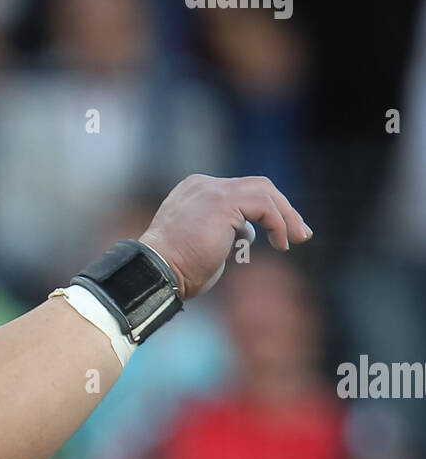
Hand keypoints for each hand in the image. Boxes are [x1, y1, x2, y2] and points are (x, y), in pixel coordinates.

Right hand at [138, 173, 311, 299]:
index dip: (267, 212)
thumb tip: (248, 234)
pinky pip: (264, 205)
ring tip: (296, 239)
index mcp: (196, 193)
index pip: (241, 193)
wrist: (158, 273)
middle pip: (257, 186)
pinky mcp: (222, 201)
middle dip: (283, 210)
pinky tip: (281, 243)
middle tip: (300, 234)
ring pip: (264, 191)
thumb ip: (227, 233)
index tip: (282, 236)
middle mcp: (203, 185)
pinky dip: (278, 223)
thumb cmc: (177, 271)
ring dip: (286, 216)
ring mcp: (212, 190)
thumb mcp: (207, 247)